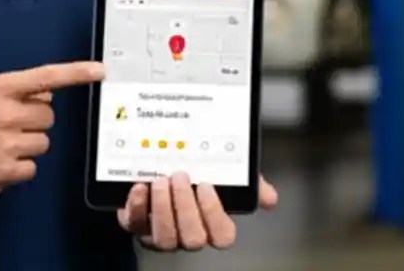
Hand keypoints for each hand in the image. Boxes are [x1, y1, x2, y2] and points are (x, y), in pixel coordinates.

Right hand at [0, 61, 104, 197]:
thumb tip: (48, 94)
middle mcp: (3, 113)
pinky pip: (31, 168)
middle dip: (33, 120)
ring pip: (43, 143)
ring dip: (27, 144)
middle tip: (6, 125)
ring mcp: (5, 143)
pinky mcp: (4, 171)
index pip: (44, 77)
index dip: (75, 73)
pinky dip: (17, 167)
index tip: (100, 71)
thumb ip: (12, 91)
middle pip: (48, 115)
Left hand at [117, 173, 277, 251]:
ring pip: (165, 238)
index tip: (206, 185)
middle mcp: (187, 234)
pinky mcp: (135, 224)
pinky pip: (134, 224)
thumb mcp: (225, 174)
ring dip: (162, 207)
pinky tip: (140, 186)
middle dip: (186, 207)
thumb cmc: (195, 174)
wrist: (155, 165)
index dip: (214, 213)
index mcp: (211, 225)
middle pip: (193, 239)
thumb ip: (248, 184)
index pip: (222, 236)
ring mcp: (160, 234)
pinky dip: (136, 205)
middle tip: (179, 176)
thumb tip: (269, 197)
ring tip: (161, 180)